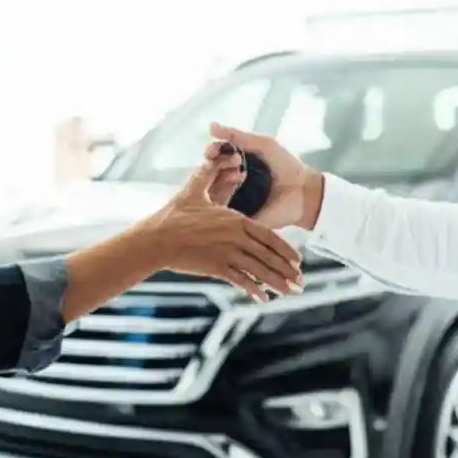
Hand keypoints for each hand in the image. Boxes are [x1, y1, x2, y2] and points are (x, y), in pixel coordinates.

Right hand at [144, 157, 303, 302]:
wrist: (156, 238)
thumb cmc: (173, 215)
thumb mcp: (192, 191)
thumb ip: (206, 176)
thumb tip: (209, 159)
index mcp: (235, 220)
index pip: (268, 236)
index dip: (285, 249)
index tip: (297, 260)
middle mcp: (235, 237)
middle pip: (268, 256)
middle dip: (287, 271)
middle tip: (301, 283)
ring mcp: (226, 253)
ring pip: (258, 270)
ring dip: (276, 282)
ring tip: (290, 292)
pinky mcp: (216, 267)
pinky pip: (240, 280)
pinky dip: (253, 289)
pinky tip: (263, 298)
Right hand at [206, 122, 324, 229]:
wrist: (304, 191)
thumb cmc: (286, 167)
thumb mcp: (263, 145)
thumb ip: (238, 136)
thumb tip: (210, 126)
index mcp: (236, 165)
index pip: (214, 158)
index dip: (211, 152)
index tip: (214, 150)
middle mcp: (232, 182)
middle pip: (210, 173)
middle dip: (213, 164)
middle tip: (227, 161)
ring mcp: (233, 200)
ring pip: (212, 190)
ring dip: (218, 177)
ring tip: (237, 172)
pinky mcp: (238, 217)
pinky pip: (220, 209)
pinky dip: (221, 196)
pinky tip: (232, 186)